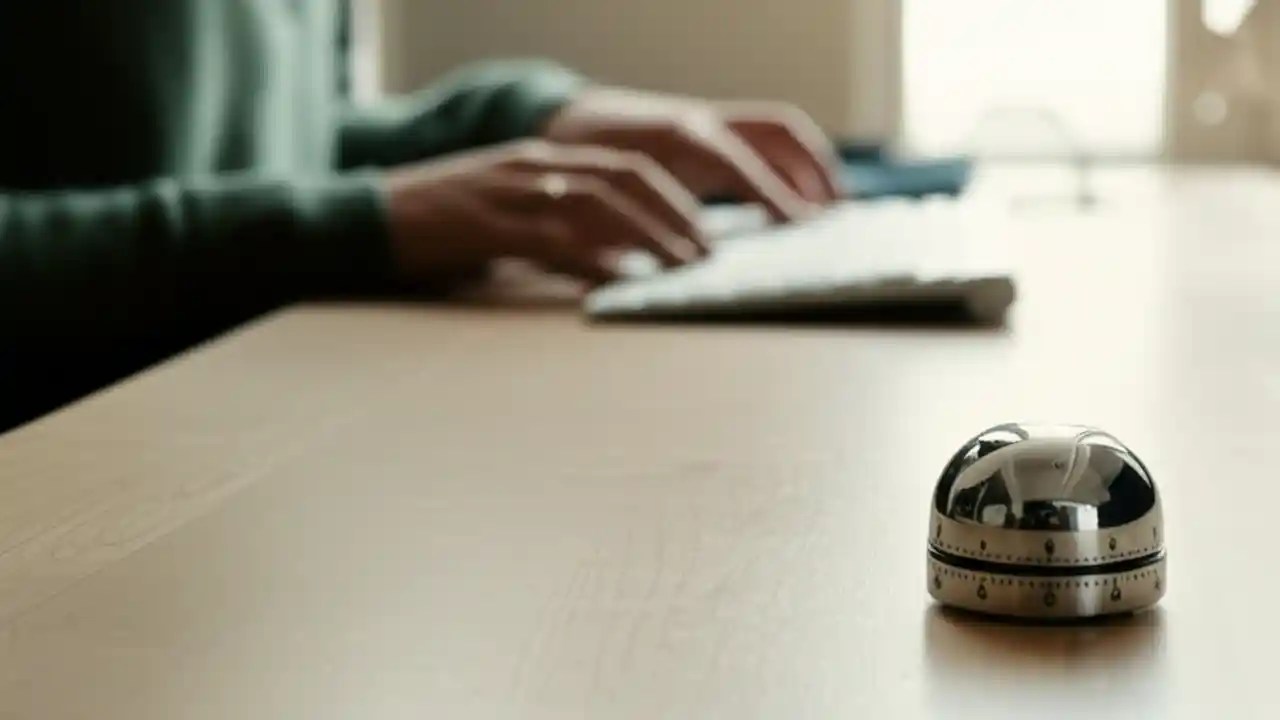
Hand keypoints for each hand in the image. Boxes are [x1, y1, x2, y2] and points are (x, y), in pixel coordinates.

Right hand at [383, 140, 708, 286]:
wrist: (368, 220)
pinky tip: (620, 281)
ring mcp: (510, 192)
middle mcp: (533, 167)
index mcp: (542, 160)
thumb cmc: (441, 228)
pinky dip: (592, 260)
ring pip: (597, 202)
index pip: (624, 166)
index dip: (672, 198)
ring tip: (680, 267)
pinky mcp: (487, 225)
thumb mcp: (508, 219)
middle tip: (707, 253)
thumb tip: (615, 264)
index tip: (706, 232)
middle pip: (623, 177)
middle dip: (674, 214)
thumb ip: (559, 232)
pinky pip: (551, 240)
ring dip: (648, 234)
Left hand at [543, 87, 842, 221]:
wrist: (563, 126)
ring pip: (778, 132)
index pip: (739, 163)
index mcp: (675, 140)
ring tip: (830, 208)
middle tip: (834, 216)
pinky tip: (794, 206)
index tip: (802, 226)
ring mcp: (708, 121)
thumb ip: (628, 240)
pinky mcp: (711, 129)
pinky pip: (763, 141)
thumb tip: (654, 279)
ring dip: (809, 165)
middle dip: (813, 170)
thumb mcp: (597, 209)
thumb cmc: (579, 175)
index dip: (772, 195)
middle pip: (777, 134)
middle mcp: (699, 123)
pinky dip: (788, 168)